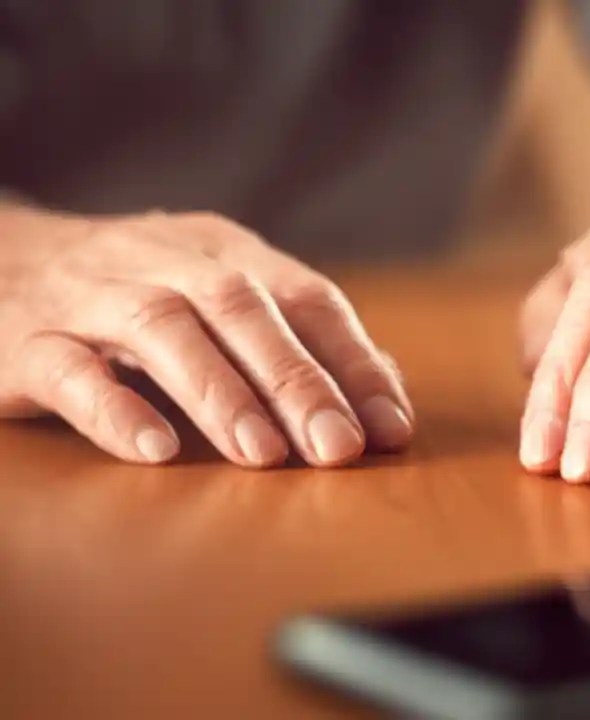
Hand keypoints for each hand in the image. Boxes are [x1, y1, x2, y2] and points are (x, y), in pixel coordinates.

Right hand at [0, 206, 412, 466]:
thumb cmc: (131, 297)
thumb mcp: (215, 300)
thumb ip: (296, 344)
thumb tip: (387, 400)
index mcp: (221, 249)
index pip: (305, 296)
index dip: (353, 360)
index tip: (390, 426)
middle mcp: (162, 258)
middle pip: (241, 308)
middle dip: (297, 380)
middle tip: (338, 447)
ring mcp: (89, 292)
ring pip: (162, 327)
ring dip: (220, 392)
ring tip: (263, 455)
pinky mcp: (22, 336)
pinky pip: (68, 367)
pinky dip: (113, 407)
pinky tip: (155, 450)